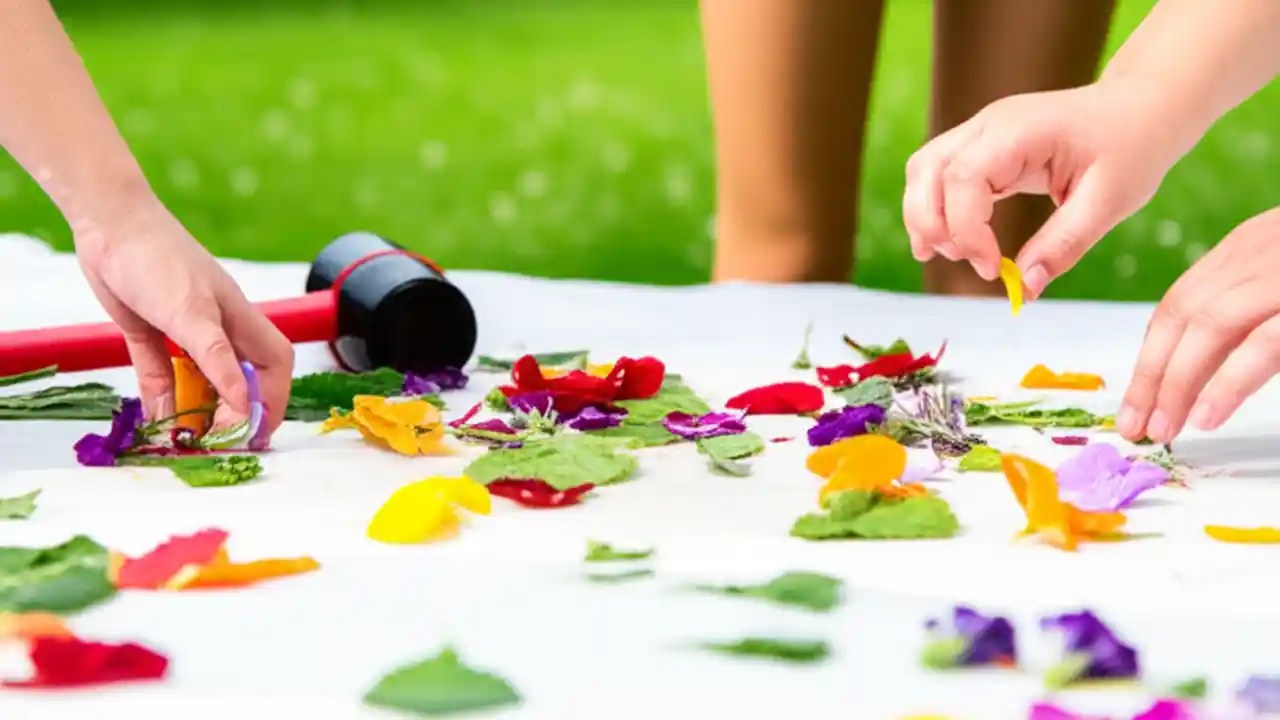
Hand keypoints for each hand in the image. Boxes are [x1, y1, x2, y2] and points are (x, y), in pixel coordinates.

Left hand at [72, 191, 292, 433]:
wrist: (107, 223)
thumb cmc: (158, 259)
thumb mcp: (192, 314)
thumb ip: (218, 361)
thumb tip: (244, 405)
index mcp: (240, 320)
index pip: (273, 367)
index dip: (272, 401)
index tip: (253, 433)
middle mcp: (217, 329)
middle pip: (241, 379)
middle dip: (236, 414)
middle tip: (219, 445)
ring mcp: (183, 332)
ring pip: (201, 381)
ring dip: (196, 410)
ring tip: (184, 439)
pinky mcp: (150, 332)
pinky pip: (162, 374)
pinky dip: (162, 397)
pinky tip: (156, 418)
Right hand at [902, 77, 1183, 297]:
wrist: (1142, 108)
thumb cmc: (1131, 146)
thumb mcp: (1109, 202)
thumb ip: (1064, 245)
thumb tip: (1026, 288)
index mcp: (1019, 130)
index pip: (963, 178)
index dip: (966, 230)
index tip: (993, 269)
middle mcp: (989, 124)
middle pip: (927, 169)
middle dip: (931, 223)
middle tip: (962, 262)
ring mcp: (981, 132)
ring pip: (923, 170)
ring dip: (924, 216)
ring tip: (948, 255)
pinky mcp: (982, 146)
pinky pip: (939, 175)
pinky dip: (936, 209)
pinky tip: (949, 243)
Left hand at [1117, 207, 1279, 442]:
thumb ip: (1249, 319)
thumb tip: (1209, 378)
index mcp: (1247, 247)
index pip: (1181, 303)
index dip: (1152, 355)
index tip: (1135, 402)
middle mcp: (1259, 253)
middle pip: (1183, 314)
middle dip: (1151, 375)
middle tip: (1133, 427)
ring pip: (1212, 327)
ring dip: (1178, 383)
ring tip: (1160, 430)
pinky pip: (1264, 340)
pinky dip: (1230, 380)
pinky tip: (1205, 416)